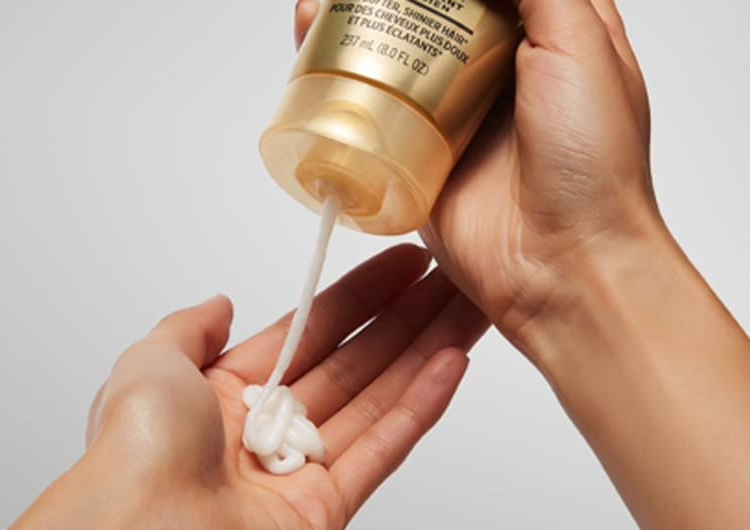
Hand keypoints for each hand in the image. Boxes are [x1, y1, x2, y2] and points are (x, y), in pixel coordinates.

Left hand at [13, 245, 486, 529]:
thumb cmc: (132, 455)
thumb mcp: (148, 365)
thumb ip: (188, 328)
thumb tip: (220, 303)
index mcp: (232, 393)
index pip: (313, 330)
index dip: (361, 295)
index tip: (402, 263)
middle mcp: (273, 428)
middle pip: (358, 359)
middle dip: (408, 315)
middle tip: (452, 279)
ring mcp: (304, 467)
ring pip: (381, 397)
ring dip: (428, 351)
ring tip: (468, 311)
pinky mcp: (328, 507)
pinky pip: (383, 446)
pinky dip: (421, 406)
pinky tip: (451, 365)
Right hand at [296, 0, 658, 351]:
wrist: (561, 263)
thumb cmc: (591, 165)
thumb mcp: (584, 44)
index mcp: (546, 39)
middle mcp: (498, 74)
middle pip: (434, 12)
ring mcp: (456, 115)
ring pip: (397, 55)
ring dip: (356, 26)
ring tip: (317, 10)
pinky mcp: (421, 155)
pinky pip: (376, 113)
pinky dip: (342, 86)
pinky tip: (314, 61)